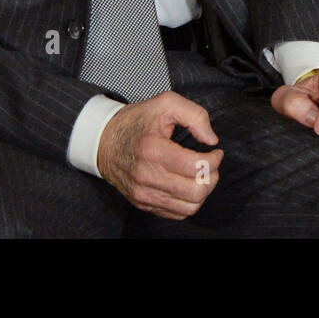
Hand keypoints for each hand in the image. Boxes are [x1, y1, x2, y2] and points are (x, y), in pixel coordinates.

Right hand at [96, 90, 222, 219]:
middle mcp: (147, 176)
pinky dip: (189, 202)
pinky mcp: (142, 203)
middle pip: (196, 191)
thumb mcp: (166, 103)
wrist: (103, 141)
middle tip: (211, 165)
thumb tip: (211, 140)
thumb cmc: (136, 121)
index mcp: (154, 150)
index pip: (197, 167)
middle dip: (212, 177)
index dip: (215, 160)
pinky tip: (187, 184)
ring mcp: (143, 194)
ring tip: (200, 175)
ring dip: (203, 191)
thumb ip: (195, 116)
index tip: (215, 152)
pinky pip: (177, 213)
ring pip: (190, 207)